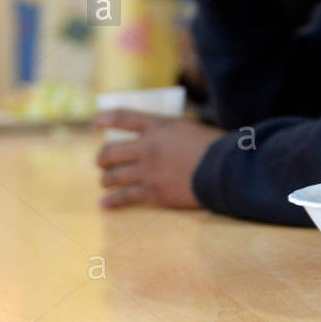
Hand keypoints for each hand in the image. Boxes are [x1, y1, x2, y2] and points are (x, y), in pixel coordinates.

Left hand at [93, 111, 222, 208]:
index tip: (95, 123)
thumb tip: (152, 142)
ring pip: (113, 176)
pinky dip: (111, 201)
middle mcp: (147, 147)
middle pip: (110, 152)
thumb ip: (169, 133)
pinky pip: (124, 197)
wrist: (226, 171)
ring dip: (106, 179)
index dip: (105, 119)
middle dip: (102, 159)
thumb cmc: (215, 148)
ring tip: (105, 181)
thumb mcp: (190, 129)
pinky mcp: (153, 193)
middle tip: (101, 163)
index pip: (123, 117)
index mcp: (159, 126)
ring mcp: (148, 171)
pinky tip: (104, 204)